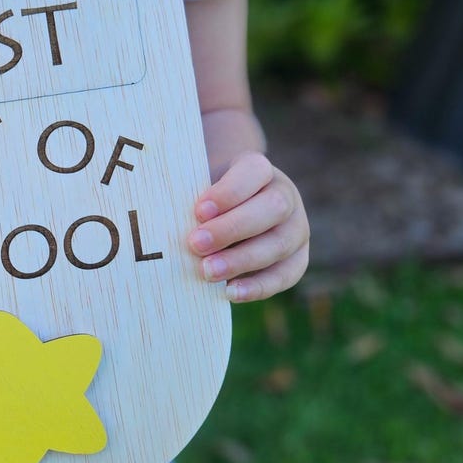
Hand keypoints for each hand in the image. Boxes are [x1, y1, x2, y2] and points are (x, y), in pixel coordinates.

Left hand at [187, 152, 308, 301]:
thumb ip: (189, 198)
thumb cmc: (205, 201)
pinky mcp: (298, 258)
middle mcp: (285, 195)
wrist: (228, 215)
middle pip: (272, 208)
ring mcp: (296, 227)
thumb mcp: (198, 187)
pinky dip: (258, 286)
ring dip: (241, 260)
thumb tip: (164, 222)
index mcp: (259, 170)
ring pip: (280, 243)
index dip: (229, 192)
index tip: (199, 211)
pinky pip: (286, 274)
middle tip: (195, 244)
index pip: (254, 171)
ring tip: (207, 271)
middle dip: (231, 228)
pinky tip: (230, 292)